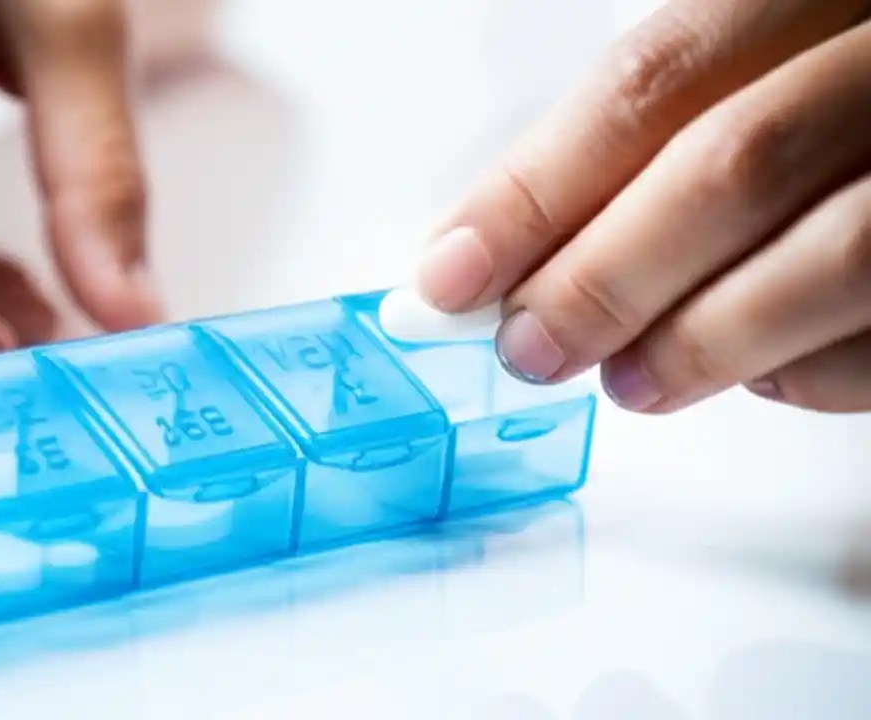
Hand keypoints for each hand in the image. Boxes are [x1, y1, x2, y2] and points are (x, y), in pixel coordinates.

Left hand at [417, 0, 870, 412]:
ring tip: (630, 378)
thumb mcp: (749, 69)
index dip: (538, 188)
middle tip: (532, 345)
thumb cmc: (825, 97)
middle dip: (607, 277)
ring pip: (837, 257)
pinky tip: (754, 369)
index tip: (453, 272)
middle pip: (735, 165)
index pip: (654, 79)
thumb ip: (645, 139)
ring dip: (700, 341)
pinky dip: (804, 372)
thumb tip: (496, 250)